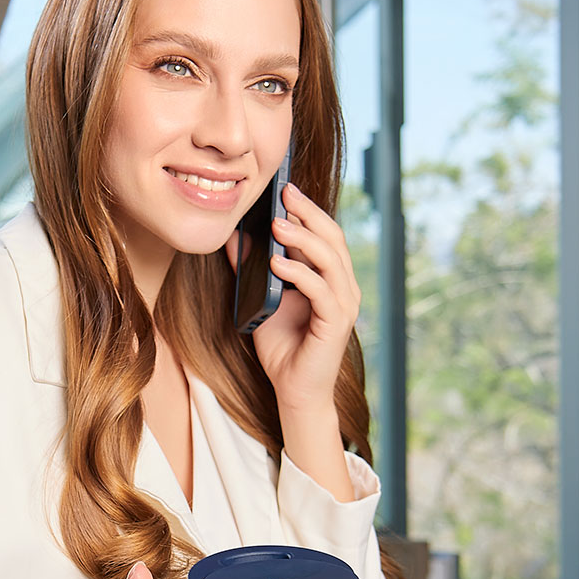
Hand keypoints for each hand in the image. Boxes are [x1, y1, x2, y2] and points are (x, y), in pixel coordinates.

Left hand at [251, 183, 360, 415]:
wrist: (294, 390)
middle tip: (284, 194)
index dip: (306, 211)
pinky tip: (278, 263)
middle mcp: (343, 287)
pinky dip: (299, 273)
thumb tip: (234, 238)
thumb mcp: (261, 300)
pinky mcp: (336, 323)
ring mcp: (343, 304)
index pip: (323, 235)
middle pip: (332, 239)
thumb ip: (252, 270)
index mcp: (330, 278)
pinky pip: (320, 290)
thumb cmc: (282, 347)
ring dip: (302, 239)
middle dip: (308, 213)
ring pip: (330, 260)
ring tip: (277, 225)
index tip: (284, 189)